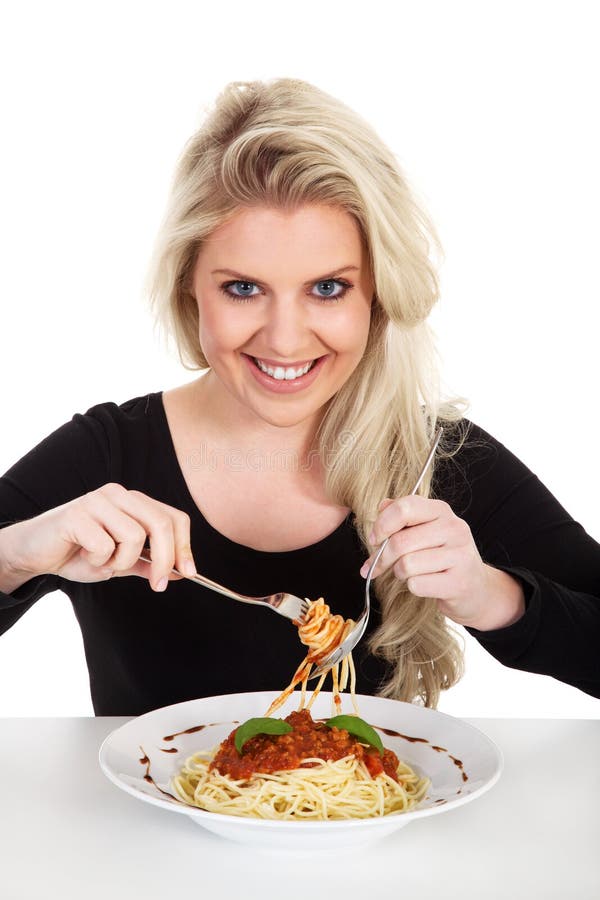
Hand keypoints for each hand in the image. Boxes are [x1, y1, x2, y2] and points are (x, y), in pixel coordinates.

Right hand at [0, 482, 196, 591]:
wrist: (35, 554)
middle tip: (158, 585)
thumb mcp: (120, 561)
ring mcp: (97, 501)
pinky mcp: (77, 514)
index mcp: (133, 502)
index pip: (174, 517)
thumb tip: (181, 571)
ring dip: (121, 561)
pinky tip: (84, 555)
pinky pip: (105, 545)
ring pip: (134, 536)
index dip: (185, 546)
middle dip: (165, 560)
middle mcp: (119, 494)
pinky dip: (98, 561)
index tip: (188, 573)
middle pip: (161, 524)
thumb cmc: (78, 553)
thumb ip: (148, 562)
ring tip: (102, 562)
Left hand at [360, 496, 525, 630]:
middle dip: (382, 557)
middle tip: (380, 565)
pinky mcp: (459, 583)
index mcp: (441, 511)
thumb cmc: (442, 557)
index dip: (381, 525)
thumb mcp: (423, 530)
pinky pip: (416, 584)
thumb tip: (381, 507)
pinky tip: (424, 585)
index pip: (404, 508)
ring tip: (409, 573)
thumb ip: (401, 516)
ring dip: (399, 573)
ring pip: (406, 564)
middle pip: (400, 541)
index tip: (374, 539)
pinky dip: (413, 587)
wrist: (476, 589)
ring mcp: (460, 556)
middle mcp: (454, 528)